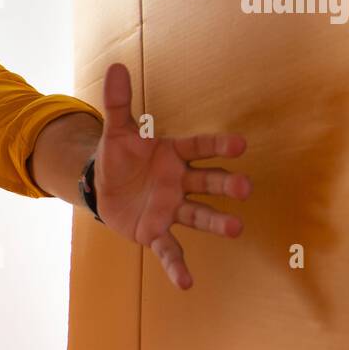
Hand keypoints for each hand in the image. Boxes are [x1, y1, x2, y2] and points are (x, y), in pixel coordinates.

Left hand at [94, 62, 250, 288]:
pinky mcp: (156, 231)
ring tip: (235, 229)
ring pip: (198, 215)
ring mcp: (171, 208)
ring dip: (215, 222)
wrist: (103, 188)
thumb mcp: (115, 131)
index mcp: (173, 154)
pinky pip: (169, 249)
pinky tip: (186, 283)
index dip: (217, 146)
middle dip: (225, 184)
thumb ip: (117, 103)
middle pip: (207, 182)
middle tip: (245, 188)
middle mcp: (179, 182)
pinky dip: (176, 265)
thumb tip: (114, 66)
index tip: (239, 144)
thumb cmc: (118, 157)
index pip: (199, 148)